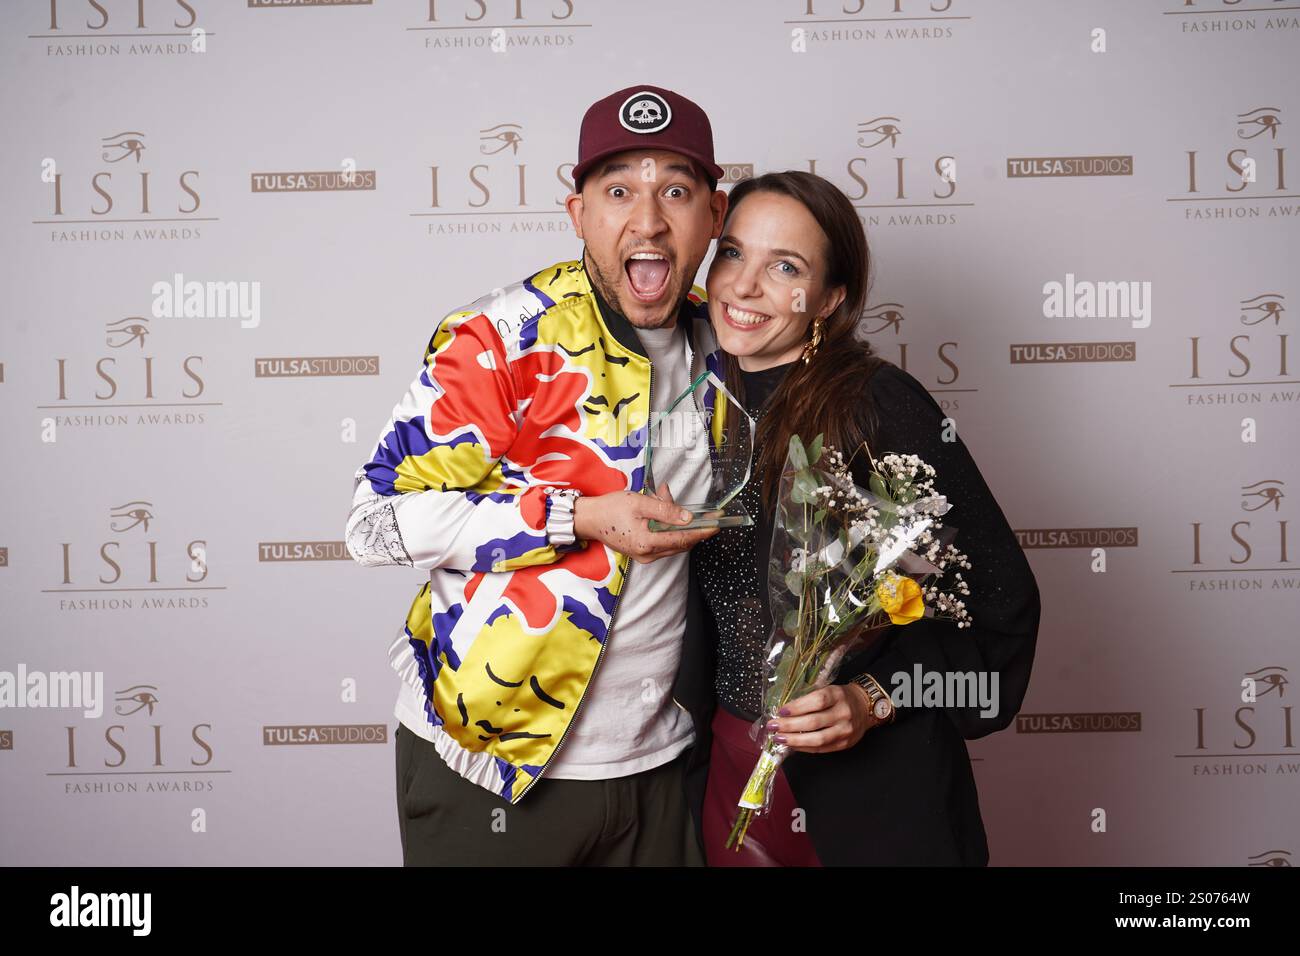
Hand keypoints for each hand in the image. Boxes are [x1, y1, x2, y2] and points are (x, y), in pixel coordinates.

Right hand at [573, 482, 717, 563]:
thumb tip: (687, 517)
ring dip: (682, 528)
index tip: (717, 524)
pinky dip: (671, 530)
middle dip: (696, 529)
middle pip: (681, 544)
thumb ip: (665, 509)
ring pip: (673, 544)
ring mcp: (645, 556)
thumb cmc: (611, 508)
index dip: (702, 531)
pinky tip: (668, 514)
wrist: (589, 519)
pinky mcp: (642, 553)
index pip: (683, 539)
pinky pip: (664, 543)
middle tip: (709, 515)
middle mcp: (648, 554)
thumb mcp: (640, 503)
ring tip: (682, 508)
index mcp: (647, 543)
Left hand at [765, 684, 879, 753]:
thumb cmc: (840, 697)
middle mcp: (843, 713)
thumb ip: (809, 699)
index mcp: (837, 695)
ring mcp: (845, 730)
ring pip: (817, 739)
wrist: (864, 707)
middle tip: (773, 726)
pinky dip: (804, 748)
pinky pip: (821, 749)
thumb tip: (784, 711)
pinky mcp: (844, 744)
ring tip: (779, 738)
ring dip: (794, 740)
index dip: (797, 707)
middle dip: (789, 726)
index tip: (781, 711)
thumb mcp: (828, 690)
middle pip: (814, 722)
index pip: (817, 701)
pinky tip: (792, 745)